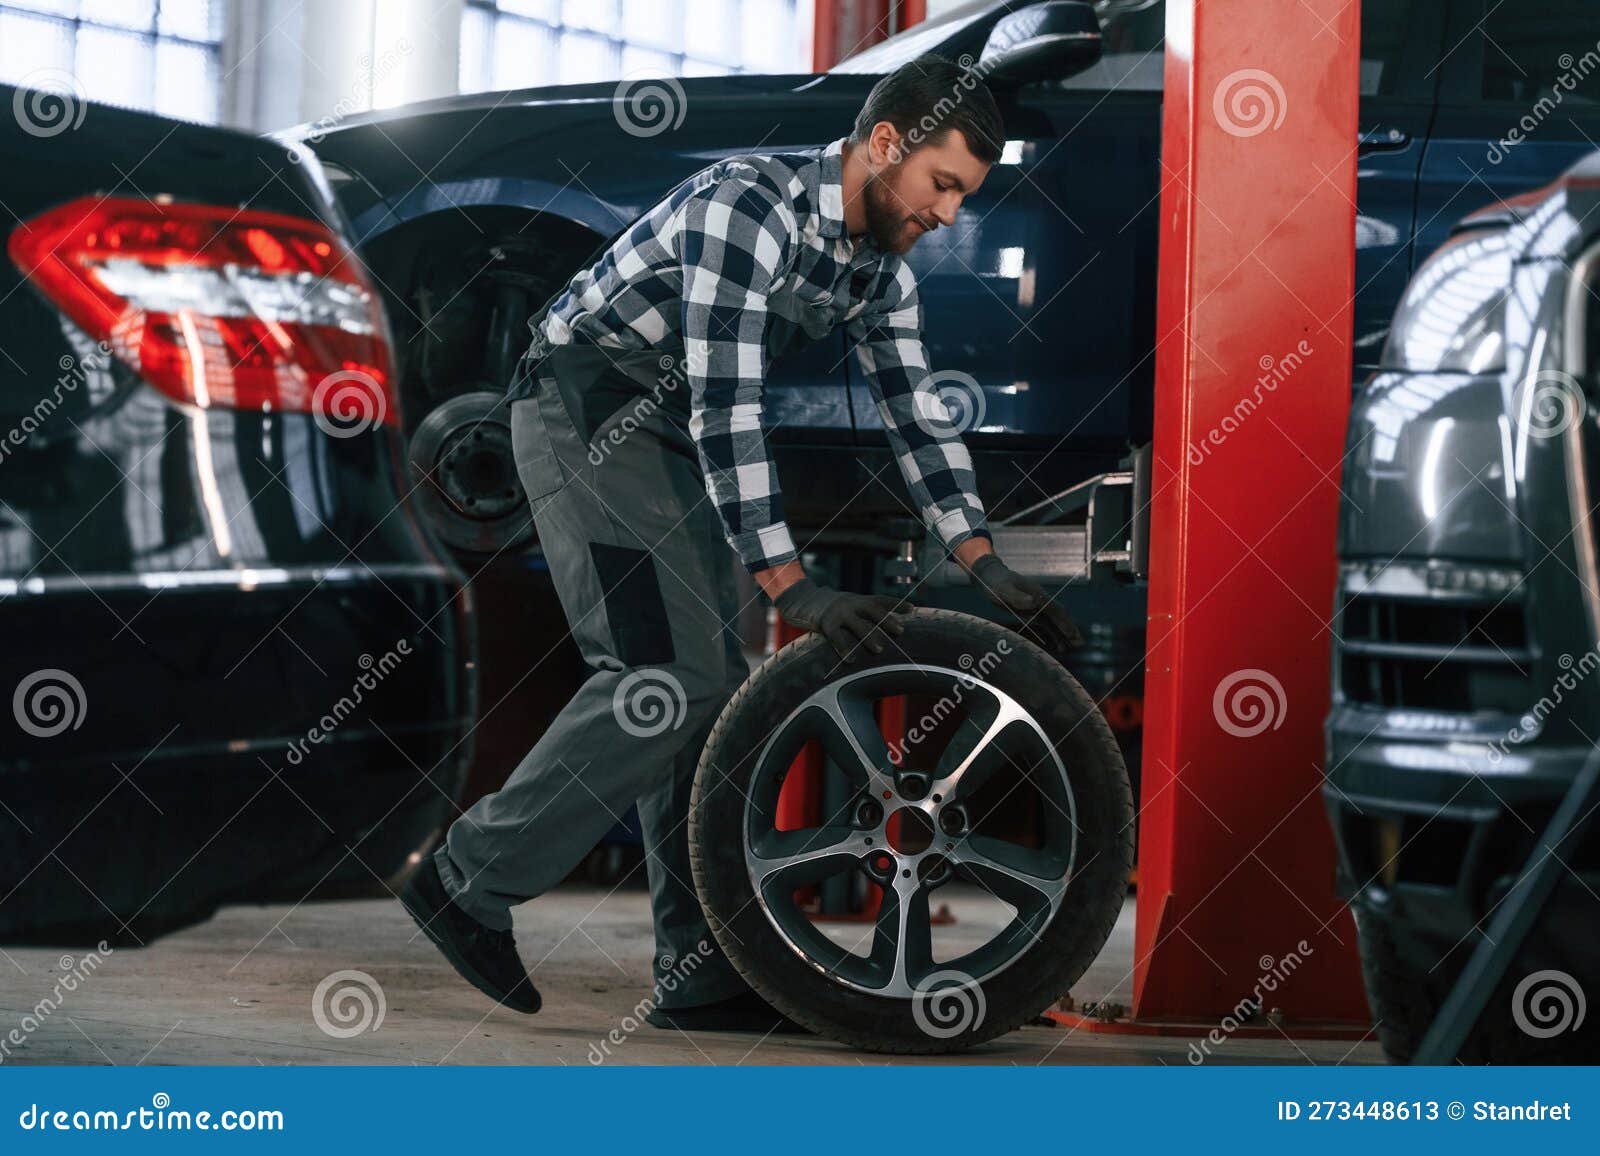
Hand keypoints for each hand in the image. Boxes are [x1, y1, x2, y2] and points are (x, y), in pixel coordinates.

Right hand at [774, 578, 908, 660]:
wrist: (802, 599)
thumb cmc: (830, 607)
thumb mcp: (849, 604)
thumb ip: (864, 613)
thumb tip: (886, 627)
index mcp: (858, 599)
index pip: (880, 600)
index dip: (896, 604)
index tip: (912, 609)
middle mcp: (851, 603)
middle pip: (873, 610)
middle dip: (887, 621)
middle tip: (901, 631)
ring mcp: (838, 612)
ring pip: (857, 625)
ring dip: (869, 638)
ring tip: (880, 649)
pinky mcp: (825, 623)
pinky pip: (836, 637)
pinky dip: (844, 648)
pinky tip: (851, 660)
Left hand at [969, 554, 1083, 652]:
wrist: (991, 576)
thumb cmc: (996, 583)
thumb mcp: (1004, 590)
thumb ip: (1018, 597)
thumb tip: (1036, 601)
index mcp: (1037, 594)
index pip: (1055, 609)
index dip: (1064, 622)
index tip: (1071, 633)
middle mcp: (1040, 599)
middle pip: (1059, 615)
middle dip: (1070, 629)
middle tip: (1080, 643)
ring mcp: (1037, 605)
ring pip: (1055, 621)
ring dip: (1064, 633)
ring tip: (1074, 647)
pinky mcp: (1032, 610)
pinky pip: (1047, 623)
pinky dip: (1054, 633)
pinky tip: (1058, 645)